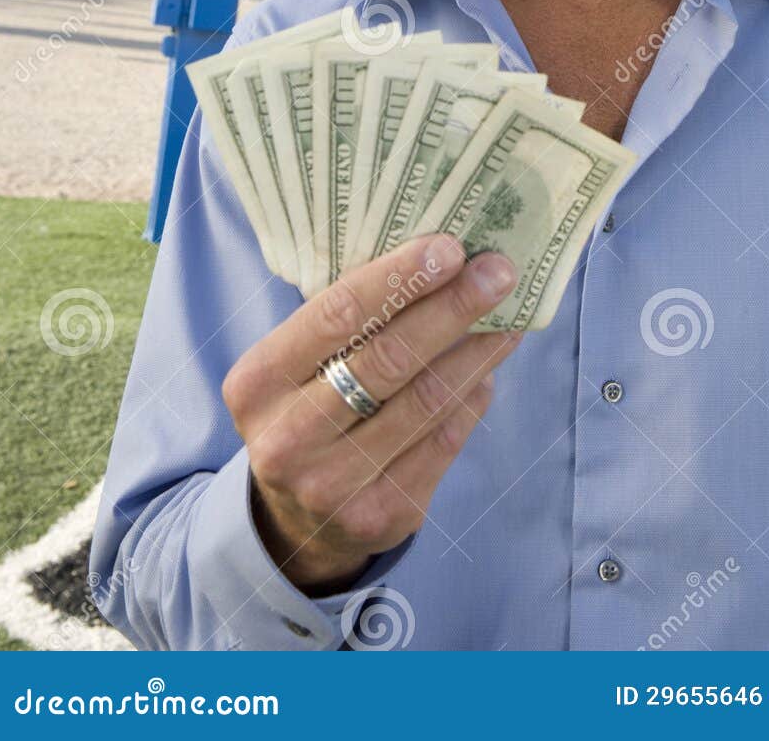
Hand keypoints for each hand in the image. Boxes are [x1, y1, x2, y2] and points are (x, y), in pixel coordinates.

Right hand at [222, 233, 519, 595]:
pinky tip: (491, 366)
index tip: (451, 248)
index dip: (399, 278)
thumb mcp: (299, 364)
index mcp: (258, 382)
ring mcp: (333, 484)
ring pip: (425, 401)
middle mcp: (288, 437)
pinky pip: (443, 440)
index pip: (337, 315)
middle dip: (452, 308)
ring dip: (477, 351)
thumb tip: (442, 261)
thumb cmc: (309, 407)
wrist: (298, 520)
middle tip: (498, 271)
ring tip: (509, 315)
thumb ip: (352, 320)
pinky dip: (474, 395)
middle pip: (388, 359)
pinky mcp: (382, 515)